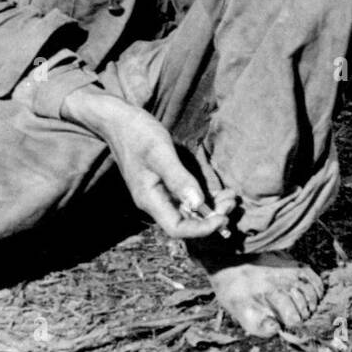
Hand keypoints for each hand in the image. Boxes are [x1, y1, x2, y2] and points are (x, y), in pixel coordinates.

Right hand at [64, 90, 236, 238]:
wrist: (120, 121)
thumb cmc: (138, 134)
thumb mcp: (159, 153)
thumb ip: (178, 178)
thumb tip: (198, 204)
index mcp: (150, 200)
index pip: (177, 229)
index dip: (201, 229)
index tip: (223, 219)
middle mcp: (155, 202)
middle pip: (186, 223)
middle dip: (211, 218)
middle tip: (232, 204)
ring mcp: (161, 193)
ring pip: (189, 211)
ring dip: (212, 209)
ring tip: (231, 197)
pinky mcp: (166, 184)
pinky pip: (188, 198)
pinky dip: (206, 198)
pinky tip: (222, 191)